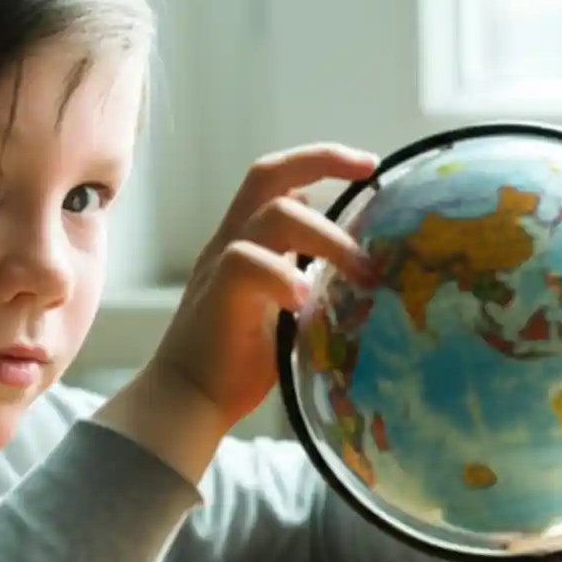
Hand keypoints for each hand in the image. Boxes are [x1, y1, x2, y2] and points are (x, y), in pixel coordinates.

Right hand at [96, 143, 378, 480]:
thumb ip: (313, 284)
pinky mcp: (216, 293)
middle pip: (269, 175)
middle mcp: (232, 240)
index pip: (278, 179)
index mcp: (248, 241)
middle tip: (370, 172)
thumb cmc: (239, 363)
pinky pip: (247, 262)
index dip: (321, 161)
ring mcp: (221, 264)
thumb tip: (374, 279)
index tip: (369, 167)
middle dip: (322, 160)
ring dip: (328, 238)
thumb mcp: (286, 311)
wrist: (187, 401)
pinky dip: (284, 276)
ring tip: (364, 274)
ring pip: (274, 214)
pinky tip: (308, 303)